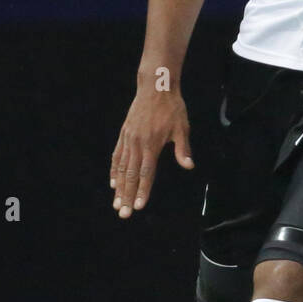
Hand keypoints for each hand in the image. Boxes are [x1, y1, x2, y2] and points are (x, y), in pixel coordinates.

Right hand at [110, 86, 193, 218]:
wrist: (156, 88)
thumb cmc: (172, 108)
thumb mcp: (182, 127)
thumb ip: (183, 148)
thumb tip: (189, 166)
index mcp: (152, 144)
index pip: (147, 173)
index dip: (143, 191)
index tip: (139, 206)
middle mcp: (137, 144)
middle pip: (131, 175)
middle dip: (127, 196)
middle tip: (123, 214)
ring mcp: (128, 139)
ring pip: (121, 168)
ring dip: (119, 187)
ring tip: (116, 203)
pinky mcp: (124, 134)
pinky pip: (116, 156)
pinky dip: (114, 171)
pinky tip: (113, 183)